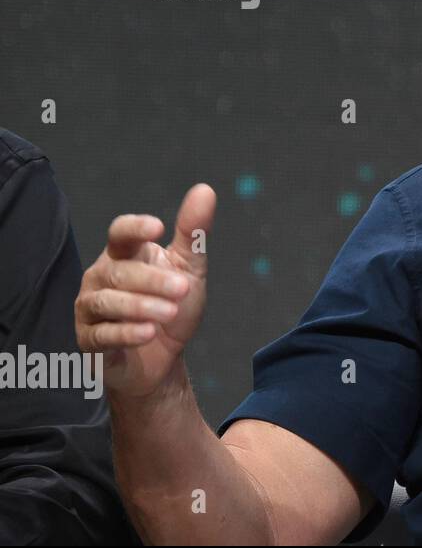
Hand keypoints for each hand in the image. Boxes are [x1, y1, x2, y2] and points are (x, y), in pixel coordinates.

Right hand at [75, 183, 216, 399]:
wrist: (163, 357)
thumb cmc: (172, 306)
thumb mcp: (188, 269)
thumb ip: (193, 233)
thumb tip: (205, 189)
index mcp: (124, 255)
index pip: (120, 233)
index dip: (135, 228)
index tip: (159, 227)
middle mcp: (101, 277)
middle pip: (120, 271)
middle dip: (153, 280)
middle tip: (183, 288)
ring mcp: (90, 308)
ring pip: (108, 302)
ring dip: (141, 306)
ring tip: (170, 312)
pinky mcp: (89, 340)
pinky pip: (101, 334)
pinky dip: (125, 333)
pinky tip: (147, 333)